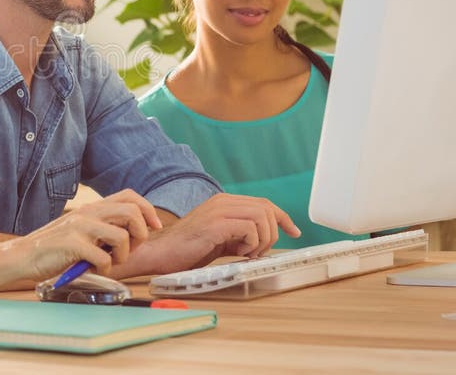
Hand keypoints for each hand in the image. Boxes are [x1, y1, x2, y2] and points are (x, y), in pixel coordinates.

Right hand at [15, 189, 161, 281]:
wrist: (23, 256)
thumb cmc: (55, 248)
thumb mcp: (82, 230)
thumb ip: (104, 228)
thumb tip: (135, 235)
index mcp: (92, 207)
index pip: (130, 196)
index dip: (148, 210)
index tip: (154, 227)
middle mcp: (88, 212)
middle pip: (132, 213)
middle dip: (140, 234)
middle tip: (129, 250)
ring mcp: (80, 227)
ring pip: (121, 236)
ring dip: (122, 255)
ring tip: (109, 262)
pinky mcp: (72, 244)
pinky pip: (104, 258)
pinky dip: (105, 268)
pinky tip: (93, 268)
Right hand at [112, 193, 300, 276]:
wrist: (160, 253)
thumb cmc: (187, 249)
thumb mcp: (219, 239)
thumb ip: (239, 235)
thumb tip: (263, 242)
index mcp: (223, 202)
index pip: (263, 203)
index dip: (283, 218)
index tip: (295, 232)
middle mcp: (222, 202)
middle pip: (267, 208)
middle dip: (273, 233)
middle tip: (258, 252)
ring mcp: (218, 211)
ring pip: (262, 216)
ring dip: (263, 239)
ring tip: (247, 253)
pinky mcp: (215, 224)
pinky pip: (249, 228)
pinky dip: (252, 244)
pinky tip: (237, 253)